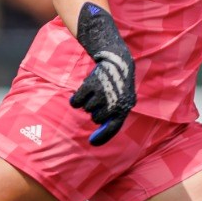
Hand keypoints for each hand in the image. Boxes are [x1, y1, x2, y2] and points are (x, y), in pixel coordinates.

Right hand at [69, 3, 135, 144]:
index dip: (103, 137)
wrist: (116, 58)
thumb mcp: (121, 98)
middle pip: (96, 118)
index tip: (92, 142)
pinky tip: (82, 90)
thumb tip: (95, 142)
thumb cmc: (118, 82)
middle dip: (95, 110)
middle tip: (100, 97)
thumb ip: (112, 117)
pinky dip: (76, 98)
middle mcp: (115, 101)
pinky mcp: (91, 85)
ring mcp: (103, 94)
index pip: (114, 127)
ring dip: (88, 101)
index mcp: (125, 105)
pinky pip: (76, 102)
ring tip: (96, 89)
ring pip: (86, 109)